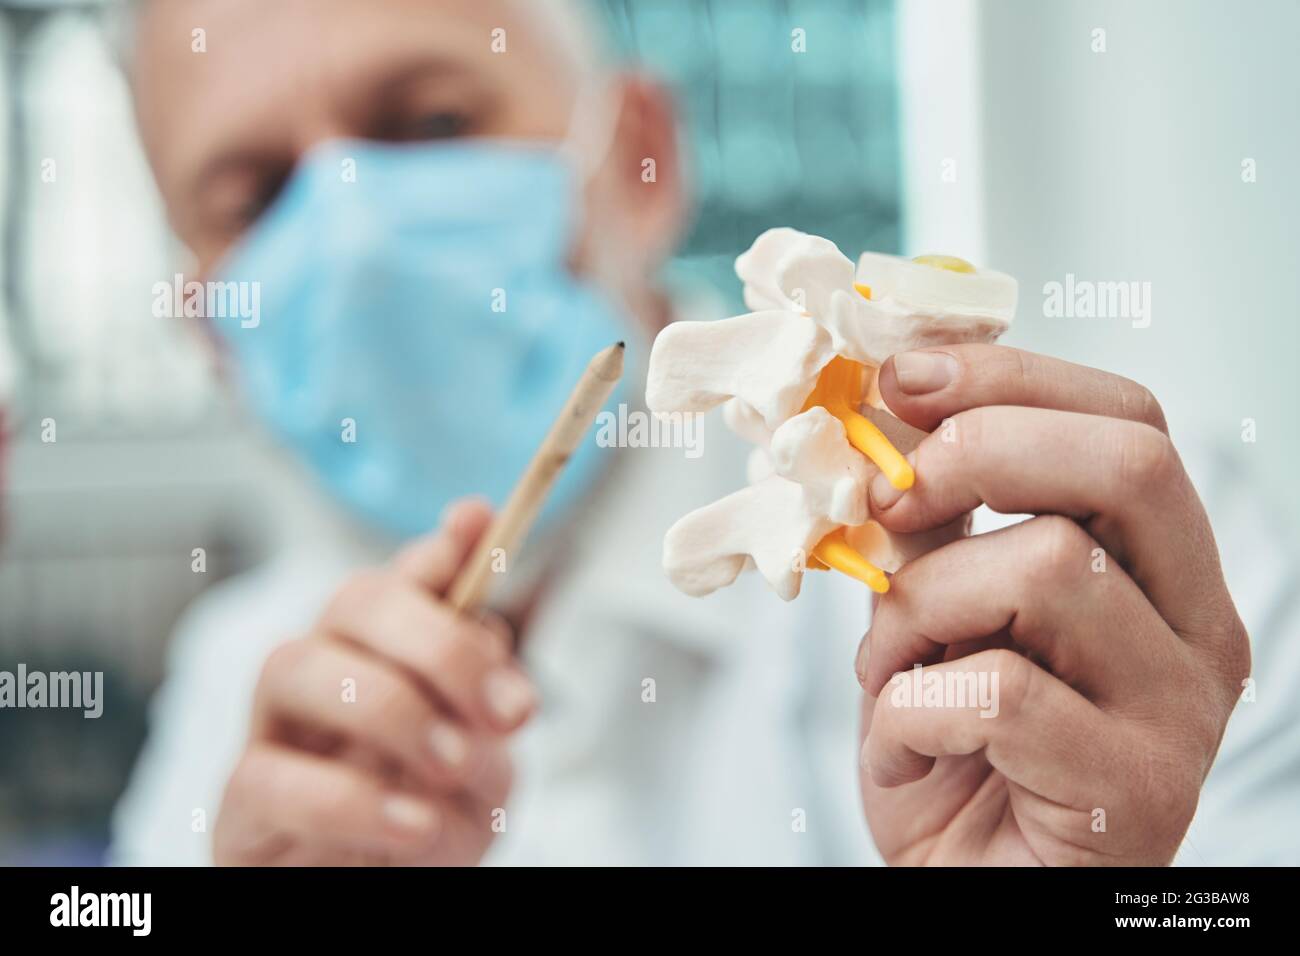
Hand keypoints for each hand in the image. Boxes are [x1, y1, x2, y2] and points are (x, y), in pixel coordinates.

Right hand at [213, 498, 535, 865]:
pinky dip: (352, 799)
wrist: (384, 898)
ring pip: (293, 664)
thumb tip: (484, 596)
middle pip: (352, 602)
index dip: (439, 546)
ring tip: (454, 769)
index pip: (402, 578)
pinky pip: (269, 777)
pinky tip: (414, 825)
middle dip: (440, 642)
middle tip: (509, 712)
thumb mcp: (481, 759)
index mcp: (384, 655)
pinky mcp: (241, 807)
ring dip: (391, 709)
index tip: (478, 522)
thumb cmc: (425, 825)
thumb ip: (481, 684)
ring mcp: (272, 732)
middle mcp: (322, 674)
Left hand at [856, 345, 1249, 865]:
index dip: (1010, 379)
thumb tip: (881, 408)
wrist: (969, 883)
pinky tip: (905, 742)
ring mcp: (1178, 711)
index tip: (902, 379)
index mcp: (1161, 566)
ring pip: (1050, 568)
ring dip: (920, 605)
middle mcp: (1196, 627)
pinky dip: (911, 704)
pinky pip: (999, 691)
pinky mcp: (1135, 791)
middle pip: (1128, 464)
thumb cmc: (954, 744)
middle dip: (979, 452)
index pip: (1129, 420)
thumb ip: (931, 522)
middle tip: (889, 501)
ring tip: (889, 661)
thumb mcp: (934, 609)